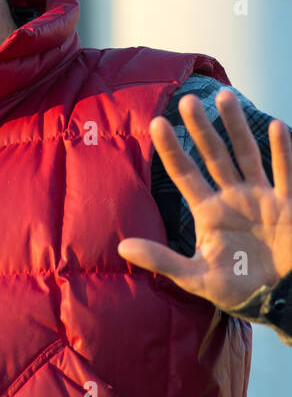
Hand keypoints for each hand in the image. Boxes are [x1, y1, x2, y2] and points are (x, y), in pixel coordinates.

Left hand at [118, 90, 291, 309]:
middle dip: (201, 128)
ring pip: (247, 154)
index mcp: (208, 211)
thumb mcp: (196, 277)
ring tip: (224, 96)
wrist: (278, 300)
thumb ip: (161, 260)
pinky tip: (275, 126)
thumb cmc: (237, 288)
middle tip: (186, 100)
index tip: (155, 122)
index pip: (184, 173)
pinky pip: (285, 173)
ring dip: (237, 127)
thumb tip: (121, 248)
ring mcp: (262, 198)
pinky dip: (282, 151)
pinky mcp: (289, 205)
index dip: (171, 149)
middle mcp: (233, 197)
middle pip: (214, 155)